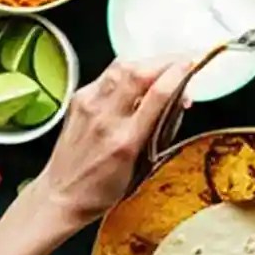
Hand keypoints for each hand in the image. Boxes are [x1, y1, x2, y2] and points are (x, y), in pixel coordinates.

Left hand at [33, 58, 191, 232]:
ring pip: (121, 67)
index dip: (179, 73)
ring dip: (147, 61)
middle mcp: (105, 118)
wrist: (59, 195)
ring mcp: (88, 105)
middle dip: (166, 60)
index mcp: (126, 141)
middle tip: (183, 60)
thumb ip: (160, 131)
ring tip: (163, 66)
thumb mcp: (142, 167)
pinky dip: (127, 70)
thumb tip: (179, 99)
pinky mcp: (78, 99)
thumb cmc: (102, 189)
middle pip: (139, 72)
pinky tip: (136, 76)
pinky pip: (107, 74)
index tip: (194, 63)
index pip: (157, 94)